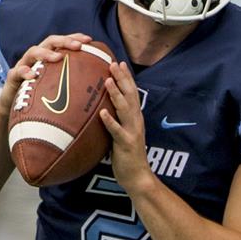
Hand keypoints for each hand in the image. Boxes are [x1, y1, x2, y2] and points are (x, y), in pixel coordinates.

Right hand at [0, 34, 95, 113]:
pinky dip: (25, 71)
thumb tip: (97, 87)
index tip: (89, 40)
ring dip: (46, 53)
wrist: (12, 107)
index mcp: (47, 57)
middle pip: (49, 42)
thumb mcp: (56, 89)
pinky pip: (17, 71)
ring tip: (58, 57)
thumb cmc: (39, 98)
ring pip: (33, 51)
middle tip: (78, 46)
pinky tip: (33, 74)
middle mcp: (35, 58)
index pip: (61, 43)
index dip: (74, 38)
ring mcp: (23, 65)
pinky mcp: (12, 77)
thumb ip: (71, 83)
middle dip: (64, 41)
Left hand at [99, 61, 149, 192]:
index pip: (131, 93)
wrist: (138, 177)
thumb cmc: (127, 156)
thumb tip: (102, 109)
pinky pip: (117, 131)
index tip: (118, 62)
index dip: (126, 78)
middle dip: (122, 79)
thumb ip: (117, 120)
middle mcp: (136, 121)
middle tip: (113, 63)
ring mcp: (132, 132)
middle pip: (130, 95)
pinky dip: (110, 121)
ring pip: (125, 109)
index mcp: (135, 118)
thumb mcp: (122, 134)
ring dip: (116, 94)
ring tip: (107, 80)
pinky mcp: (126, 144)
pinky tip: (102, 112)